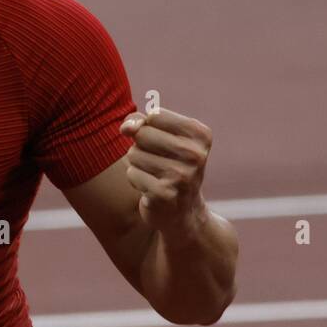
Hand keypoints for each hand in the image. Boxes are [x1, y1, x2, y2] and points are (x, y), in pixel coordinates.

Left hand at [119, 107, 212, 232]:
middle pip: (142, 133)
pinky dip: (136, 180)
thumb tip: (126, 127)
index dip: (147, 126)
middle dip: (141, 146)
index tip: (159, 141)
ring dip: (137, 164)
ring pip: (133, 153)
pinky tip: (151, 188)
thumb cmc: (168, 165)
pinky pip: (132, 173)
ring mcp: (181, 176)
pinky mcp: (164, 194)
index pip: (155, 115)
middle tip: (158, 161)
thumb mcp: (162, 136)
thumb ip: (140, 121)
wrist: (183, 211)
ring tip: (155, 175)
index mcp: (200, 134)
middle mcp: (195, 154)